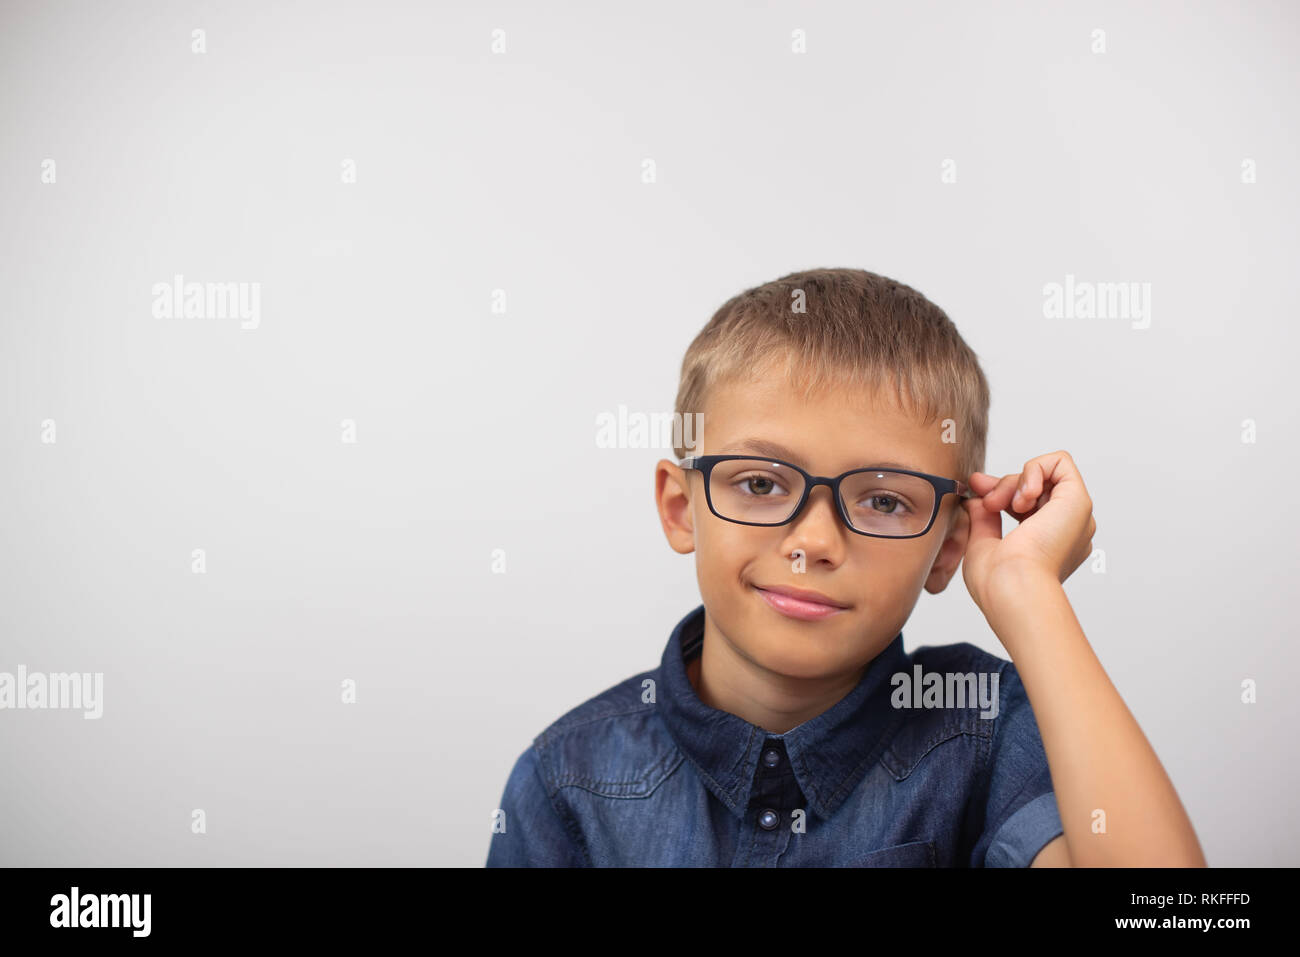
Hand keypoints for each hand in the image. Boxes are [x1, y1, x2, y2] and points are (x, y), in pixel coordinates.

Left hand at [962, 450, 1096, 613]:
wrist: (1013, 588)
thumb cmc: (997, 581)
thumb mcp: (983, 543)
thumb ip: (984, 518)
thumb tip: (979, 497)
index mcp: (1048, 543)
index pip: (1028, 503)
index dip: (1001, 490)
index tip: (977, 488)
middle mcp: (1066, 530)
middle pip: (1036, 487)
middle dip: (1004, 485)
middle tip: (988, 502)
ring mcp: (1074, 517)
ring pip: (1044, 475)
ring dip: (1015, 482)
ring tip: (1002, 505)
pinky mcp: (1079, 502)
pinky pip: (1060, 462)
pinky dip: (1033, 470)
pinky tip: (1022, 496)